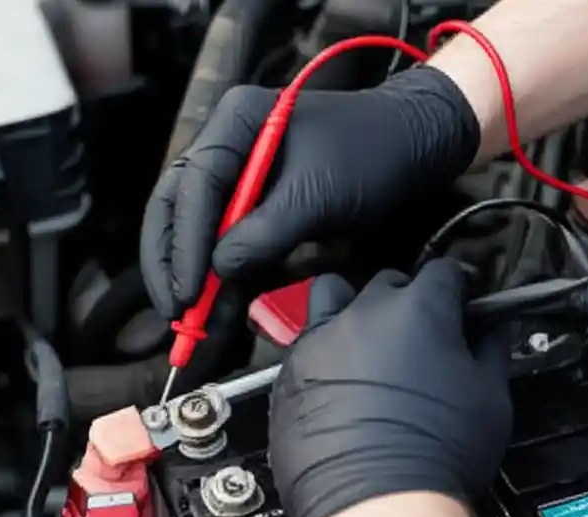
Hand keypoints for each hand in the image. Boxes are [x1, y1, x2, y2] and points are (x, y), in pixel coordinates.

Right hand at [140, 67, 479, 319]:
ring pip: (192, 229)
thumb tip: (217, 271)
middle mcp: (225, 144)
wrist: (416, 145)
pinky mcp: (253, 202)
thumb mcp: (317, 194)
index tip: (186, 289)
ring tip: (192, 323)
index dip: (183, 243)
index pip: (191, 186)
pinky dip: (217, 276)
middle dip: (170, 262)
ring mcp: (236, 173)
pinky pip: (222, 241)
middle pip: (174, 207)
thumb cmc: (373, 153)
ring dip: (190, 276)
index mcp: (235, 122)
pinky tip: (217, 311)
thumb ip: (263, 233)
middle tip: (176, 311)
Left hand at [269, 260, 511, 516]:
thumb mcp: (490, 397)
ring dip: (353, 311)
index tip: (462, 304)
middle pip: (388, 284)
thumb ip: (490, 349)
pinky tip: (342, 383)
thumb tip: (490, 332)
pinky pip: (307, 346)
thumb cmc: (433, 455)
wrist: (376, 503)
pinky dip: (326, 354)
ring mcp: (319, 342)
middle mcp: (362, 315)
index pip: (444, 271)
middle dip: (407, 300)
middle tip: (421, 335)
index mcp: (418, 309)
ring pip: (333, 300)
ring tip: (371, 344)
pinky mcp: (289, 374)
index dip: (459, 288)